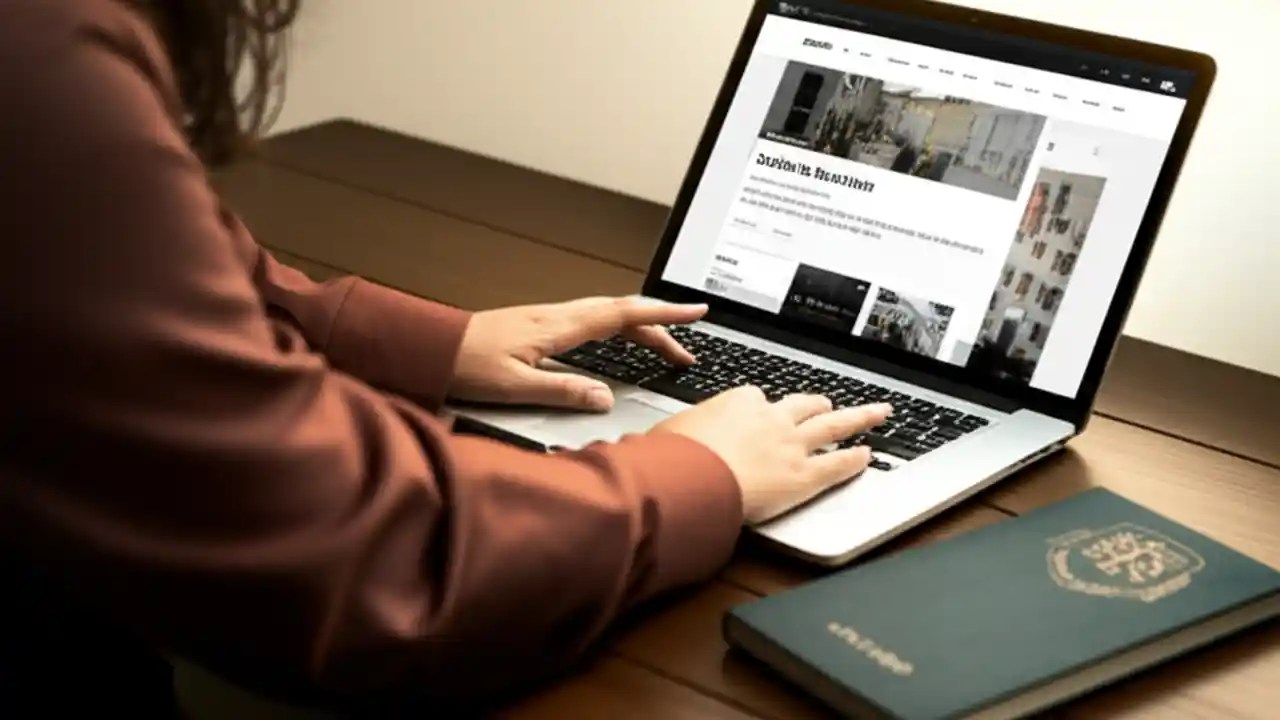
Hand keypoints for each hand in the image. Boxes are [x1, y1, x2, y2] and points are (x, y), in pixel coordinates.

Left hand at [448, 296, 706, 410]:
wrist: (430, 348)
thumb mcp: (514, 387)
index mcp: (557, 326)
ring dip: (640, 330)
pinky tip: (619, 344)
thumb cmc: (464, 364)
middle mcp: (557, 315)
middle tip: (686, 353)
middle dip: (661, 328)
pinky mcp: (541, 325)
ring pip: (608, 315)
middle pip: (622, 313)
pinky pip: (593, 320)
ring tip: (663, 352)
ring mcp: (549, 317)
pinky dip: (618, 329)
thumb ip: (562, 391)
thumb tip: (604, 398)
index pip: (623, 314)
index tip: (695, 312)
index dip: (663, 315)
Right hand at [653, 387, 892, 522]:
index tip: (763, 412)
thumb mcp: (664, 435)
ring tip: (875, 414)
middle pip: (802, 405)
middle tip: (829, 404)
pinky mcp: (804, 476)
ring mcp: (791, 445)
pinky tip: (868, 457)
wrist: (693, 477)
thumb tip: (638, 443)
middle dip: (818, 404)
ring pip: (833, 426)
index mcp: (736, 403)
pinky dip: (856, 460)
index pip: (755, 398)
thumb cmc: (675, 457)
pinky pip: (838, 464)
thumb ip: (667, 438)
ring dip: (858, 419)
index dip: (763, 408)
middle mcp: (770, 418)